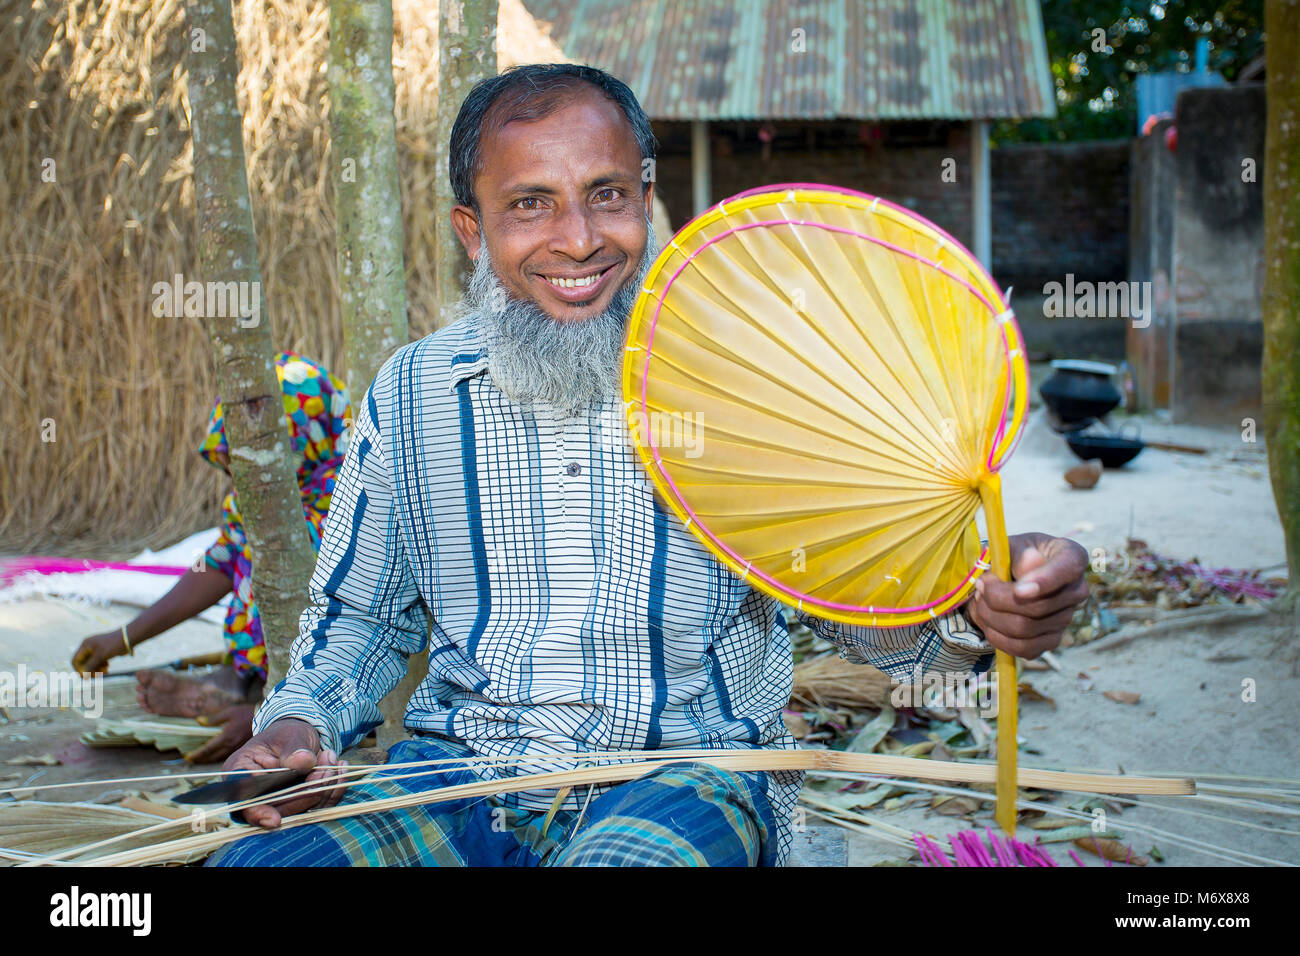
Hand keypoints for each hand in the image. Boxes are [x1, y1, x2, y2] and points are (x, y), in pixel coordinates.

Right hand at [72, 631, 127, 675]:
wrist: (128, 638)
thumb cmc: (113, 645)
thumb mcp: (101, 656)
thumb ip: (90, 665)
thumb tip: (83, 675)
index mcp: (85, 645)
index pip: (75, 660)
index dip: (78, 669)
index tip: (85, 677)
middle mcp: (88, 647)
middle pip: (84, 663)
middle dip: (89, 670)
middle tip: (96, 677)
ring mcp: (96, 649)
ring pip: (91, 663)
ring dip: (96, 669)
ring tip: (105, 671)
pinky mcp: (103, 652)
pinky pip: (98, 662)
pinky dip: (101, 666)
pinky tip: (107, 668)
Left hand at [184, 703, 257, 764]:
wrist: (265, 717)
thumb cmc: (246, 713)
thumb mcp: (229, 712)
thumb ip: (213, 719)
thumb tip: (199, 721)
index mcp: (226, 737)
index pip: (207, 749)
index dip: (197, 754)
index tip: (187, 757)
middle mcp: (230, 745)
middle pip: (212, 756)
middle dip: (200, 759)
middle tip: (191, 759)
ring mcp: (236, 748)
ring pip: (219, 758)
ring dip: (208, 759)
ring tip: (200, 759)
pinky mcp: (241, 748)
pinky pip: (226, 756)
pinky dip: (217, 757)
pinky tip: (214, 755)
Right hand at [219, 718, 349, 827]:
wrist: (300, 736)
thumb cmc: (287, 734)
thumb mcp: (289, 735)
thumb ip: (293, 749)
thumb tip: (302, 762)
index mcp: (239, 773)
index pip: (242, 800)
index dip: (257, 812)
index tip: (275, 820)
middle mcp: (254, 794)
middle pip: (277, 809)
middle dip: (306, 791)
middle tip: (326, 764)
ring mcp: (278, 803)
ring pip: (301, 811)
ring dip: (324, 786)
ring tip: (331, 759)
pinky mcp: (300, 806)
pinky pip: (319, 807)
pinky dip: (333, 789)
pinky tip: (340, 768)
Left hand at [964, 532, 1087, 659]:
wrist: (1010, 576)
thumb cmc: (1013, 556)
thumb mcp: (1011, 545)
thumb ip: (1014, 552)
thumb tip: (1027, 562)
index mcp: (1072, 557)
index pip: (1068, 568)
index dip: (1045, 581)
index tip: (1019, 589)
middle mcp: (1076, 590)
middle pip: (1038, 607)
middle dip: (998, 599)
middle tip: (980, 586)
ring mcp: (1066, 618)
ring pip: (1026, 629)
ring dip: (992, 617)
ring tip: (979, 601)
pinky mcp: (1051, 640)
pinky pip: (1023, 648)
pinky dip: (997, 636)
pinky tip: (987, 621)